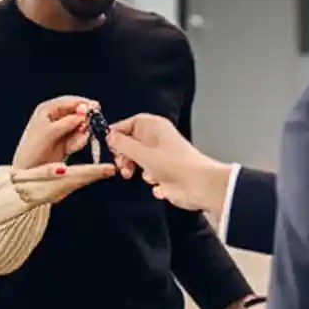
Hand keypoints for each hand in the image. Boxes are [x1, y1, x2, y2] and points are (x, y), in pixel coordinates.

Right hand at [10, 160, 115, 204]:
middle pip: (81, 180)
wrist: (3, 200)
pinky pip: (70, 184)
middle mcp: (56, 190)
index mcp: (52, 184)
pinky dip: (81, 178)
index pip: (77, 176)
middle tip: (112, 169)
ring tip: (105, 170)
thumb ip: (44, 171)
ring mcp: (55, 193)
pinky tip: (84, 174)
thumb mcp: (24, 178)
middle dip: (97, 174)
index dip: (95, 172)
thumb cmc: (13, 187)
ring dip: (91, 176)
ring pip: (77, 183)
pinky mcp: (52, 193)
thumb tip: (63, 168)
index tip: (110, 169)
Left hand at [13, 96, 98, 168]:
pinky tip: (71, 148)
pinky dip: (78, 142)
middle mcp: (55, 117)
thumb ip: (68, 121)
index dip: (83, 103)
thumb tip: (84, 112)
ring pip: (80, 126)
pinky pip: (78, 138)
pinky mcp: (66, 142)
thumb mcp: (50, 132)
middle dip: (83, 121)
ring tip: (73, 143)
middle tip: (85, 128)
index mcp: (47, 109)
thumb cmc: (32, 149)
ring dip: (81, 134)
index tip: (96, 108)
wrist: (28, 170)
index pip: (69, 101)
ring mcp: (61, 130)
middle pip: (77, 113)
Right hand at [104, 113, 232, 222]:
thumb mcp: (141, 152)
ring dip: (133, 167)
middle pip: (131, 142)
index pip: (129, 123)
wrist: (199, 185)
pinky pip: (149, 172)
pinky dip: (149, 178)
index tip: (109, 146)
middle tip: (121, 164)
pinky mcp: (166, 171)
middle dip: (124, 155)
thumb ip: (122, 144)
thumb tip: (110, 137)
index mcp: (154, 126)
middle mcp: (158, 138)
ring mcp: (162, 155)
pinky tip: (157, 183)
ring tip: (133, 174)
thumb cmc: (175, 164)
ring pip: (138, 158)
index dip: (117, 134)